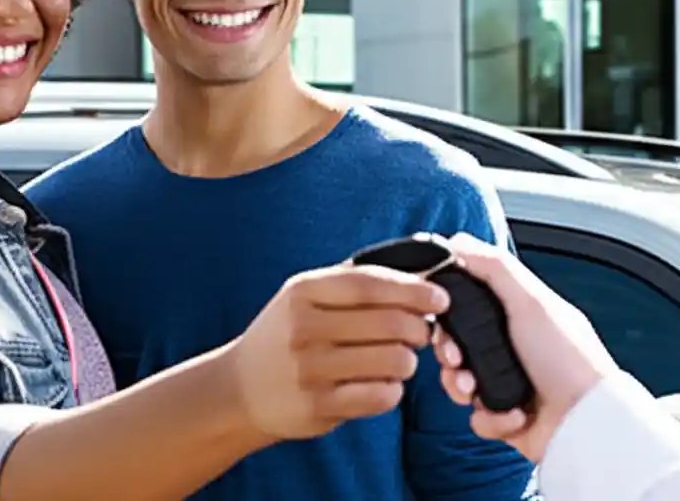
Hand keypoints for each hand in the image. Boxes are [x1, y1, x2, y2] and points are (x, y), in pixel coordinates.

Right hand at [223, 264, 449, 440]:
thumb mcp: (306, 297)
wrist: (239, 389)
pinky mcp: (317, 407)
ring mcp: (309, 370)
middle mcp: (303, 329)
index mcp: (302, 292)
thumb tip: (418, 272)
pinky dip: (393, 390)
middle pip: (389, 324)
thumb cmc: (286, 335)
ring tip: (399, 359)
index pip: (370, 285)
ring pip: (392, 361)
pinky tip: (382, 384)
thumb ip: (353, 282)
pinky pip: (380, 397)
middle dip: (419, 328)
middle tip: (421, 333)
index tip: (440, 297)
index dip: (413, 289)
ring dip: (408, 361)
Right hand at [433, 233, 618, 461]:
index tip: (440, 315)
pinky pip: (476, 417)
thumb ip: (494, 267)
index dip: (446, 309)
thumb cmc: (568, 359)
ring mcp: (505, 381)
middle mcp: (509, 345)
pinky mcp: (505, 415)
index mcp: (515, 313)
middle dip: (450, 353)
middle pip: (454, 343)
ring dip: (462, 387)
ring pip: (458, 381)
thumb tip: (458, 241)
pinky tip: (513, 413)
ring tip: (477, 392)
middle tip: (457, 360)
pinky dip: (490, 418)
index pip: (465, 301)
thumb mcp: (531, 301)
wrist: (585, 421)